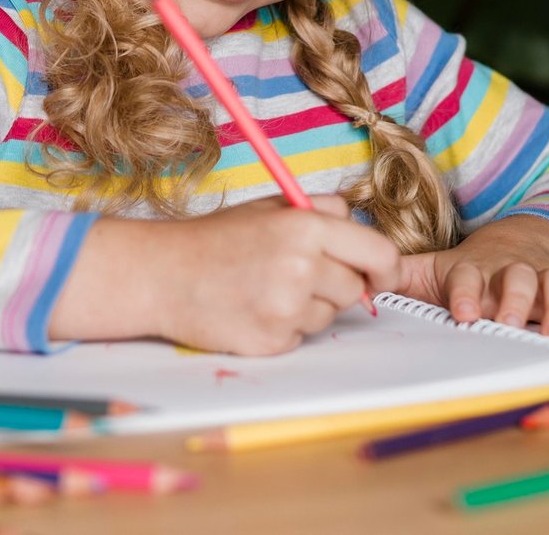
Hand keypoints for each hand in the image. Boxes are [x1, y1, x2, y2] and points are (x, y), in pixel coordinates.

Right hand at [52, 195, 400, 355]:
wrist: (162, 275)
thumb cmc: (216, 239)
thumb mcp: (270, 206)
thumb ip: (320, 210)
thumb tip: (359, 226)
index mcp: (305, 227)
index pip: (379, 253)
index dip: (386, 269)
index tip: (381, 276)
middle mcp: (301, 267)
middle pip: (354, 289)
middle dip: (335, 285)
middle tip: (297, 275)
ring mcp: (286, 308)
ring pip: (329, 316)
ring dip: (309, 307)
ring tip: (266, 290)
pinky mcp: (272, 341)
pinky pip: (301, 337)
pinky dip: (284, 327)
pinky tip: (253, 309)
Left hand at [397, 215, 548, 340]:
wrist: (525, 237)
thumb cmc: (474, 267)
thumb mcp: (437, 268)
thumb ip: (401, 277)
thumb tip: (361, 283)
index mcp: (475, 268)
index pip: (467, 275)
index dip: (465, 292)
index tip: (462, 314)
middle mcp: (512, 269)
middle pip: (516, 277)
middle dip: (513, 300)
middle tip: (509, 326)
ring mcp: (546, 273)